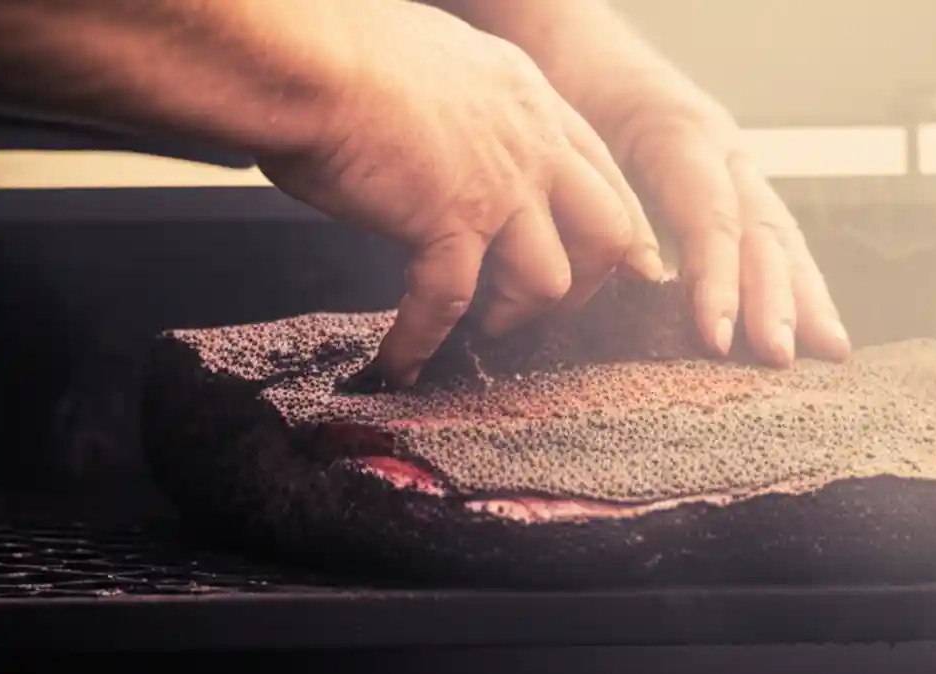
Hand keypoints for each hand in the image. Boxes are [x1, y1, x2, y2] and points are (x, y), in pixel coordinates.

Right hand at [257, 2, 662, 387]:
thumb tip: (451, 136)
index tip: (630, 261)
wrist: (306, 57)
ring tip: (483, 326)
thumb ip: (468, 106)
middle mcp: (529, 142)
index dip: (623, 222)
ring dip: (518, 314)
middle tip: (551, 305)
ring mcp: (497, 186)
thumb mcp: (440, 60)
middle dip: (590, 281)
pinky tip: (398, 361)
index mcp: (528, 99)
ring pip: (553, 279)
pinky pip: (448, 304)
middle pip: (607, 229)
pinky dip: (418, 341)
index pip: (603, 169)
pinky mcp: (448, 223)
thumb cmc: (344, 49)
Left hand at [574, 71, 851, 366]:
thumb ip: (605, 201)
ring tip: (829, 351)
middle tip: (781, 358)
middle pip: (762, 225)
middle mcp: (723, 147)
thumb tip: (639, 275)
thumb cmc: (567, 89)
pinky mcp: (735, 181)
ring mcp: (737, 162)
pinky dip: (793, 279)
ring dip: (804, 294)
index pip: (711, 214)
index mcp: (681, 133)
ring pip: (780, 229)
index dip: (716, 278)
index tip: (715, 338)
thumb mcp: (574, 141)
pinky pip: (771, 232)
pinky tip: (810, 320)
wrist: (577, 41)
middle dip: (778, 297)